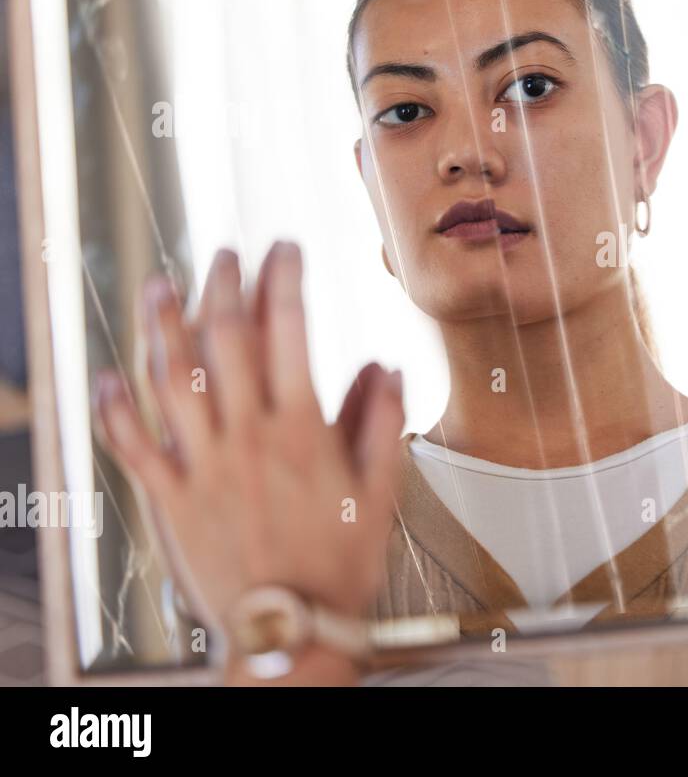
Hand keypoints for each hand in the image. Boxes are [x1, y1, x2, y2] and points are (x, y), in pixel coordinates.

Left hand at [93, 244, 404, 646]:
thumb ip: (382, 423)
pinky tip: (109, 377)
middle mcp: (248, 436)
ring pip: (172, 380)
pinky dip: (116, 408)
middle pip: (225, 339)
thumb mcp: (380, 492)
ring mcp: (203, 465)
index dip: (284, 280)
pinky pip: (133, 444)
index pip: (289, 331)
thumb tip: (385, 368)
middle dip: (224, 285)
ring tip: (161, 286)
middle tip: (224, 253)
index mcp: (302, 429)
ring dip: (163, 326)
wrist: (289, 629)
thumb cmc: (336, 565)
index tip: (285, 250)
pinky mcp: (170, 497)